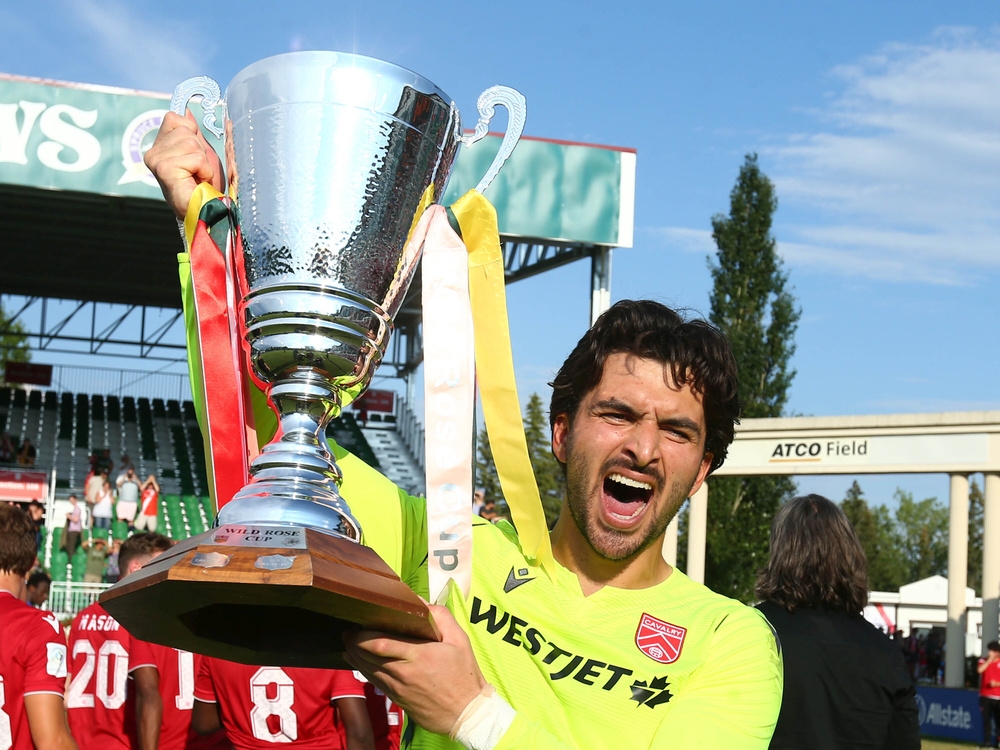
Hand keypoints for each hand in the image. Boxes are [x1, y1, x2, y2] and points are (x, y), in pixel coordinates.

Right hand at [144, 110, 224, 218]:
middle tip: (198, 172)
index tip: (194, 157)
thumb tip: (187, 110)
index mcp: (160, 145)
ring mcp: (156, 160)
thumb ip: (194, 134)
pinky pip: (196, 158)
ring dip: (203, 163)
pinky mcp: (164, 169)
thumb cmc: (204, 186)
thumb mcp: (202, 153)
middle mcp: (153, 152)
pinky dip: (204, 171)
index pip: (175, 118)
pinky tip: (197, 182)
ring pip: (192, 143)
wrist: (205, 212)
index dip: (192, 134)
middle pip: (186, 130)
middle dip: (200, 151)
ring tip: (197, 178)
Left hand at [343, 604, 486, 735]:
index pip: (380, 643)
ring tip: (348, 643)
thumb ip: (440, 617)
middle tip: (348, 631)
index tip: (357, 624)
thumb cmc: (464, 674)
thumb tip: (420, 602)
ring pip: (367, 670)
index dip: (363, 635)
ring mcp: (397, 688)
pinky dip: (363, 670)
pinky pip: (374, 682)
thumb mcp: (459, 639)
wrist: (466, 713)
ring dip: (354, 656)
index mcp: (417, 655)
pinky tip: (357, 662)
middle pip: (367, 656)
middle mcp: (403, 672)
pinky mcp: (397, 699)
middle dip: (354, 643)